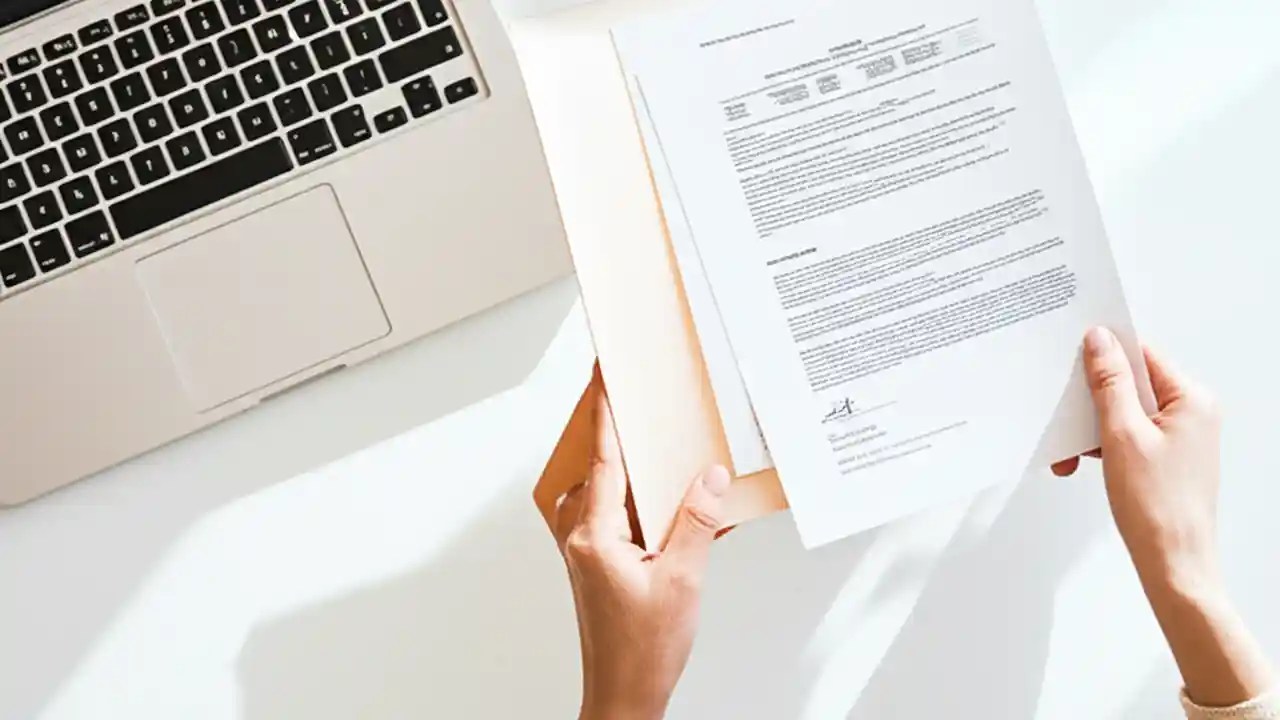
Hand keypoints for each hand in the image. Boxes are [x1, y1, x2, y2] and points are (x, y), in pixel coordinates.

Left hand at [540, 366, 729, 719]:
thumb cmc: (644, 651)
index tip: (603, 376)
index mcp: (594, 536)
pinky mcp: (598, 565)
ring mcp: (586, 553)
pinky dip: (635, 503)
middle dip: (614, 432)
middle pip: (597, 469)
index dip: (603, 413)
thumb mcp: (683, 580)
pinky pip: (612, 518)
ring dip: (626, 470)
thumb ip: (696, 522)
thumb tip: (709, 477)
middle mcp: (582, 539)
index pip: (602, 460)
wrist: (624, 696)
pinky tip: (665, 504)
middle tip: (629, 396)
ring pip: (603, 493)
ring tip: (653, 447)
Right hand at [1053, 329, 1274, 706]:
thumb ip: (1110, 383)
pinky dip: (1100, 446)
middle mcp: (1191, 414)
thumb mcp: (1122, 434)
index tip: (1072, 357)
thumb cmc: (1158, 507)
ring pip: (1122, 413)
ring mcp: (1179, 437)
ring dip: (1090, 429)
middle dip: (1090, 402)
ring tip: (1070, 453)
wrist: (1173, 563)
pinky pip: (1125, 436)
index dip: (1104, 354)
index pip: (1141, 355)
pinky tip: (1081, 462)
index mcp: (1191, 399)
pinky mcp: (1165, 457)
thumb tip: (1100, 341)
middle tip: (1065, 415)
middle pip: (1129, 385)